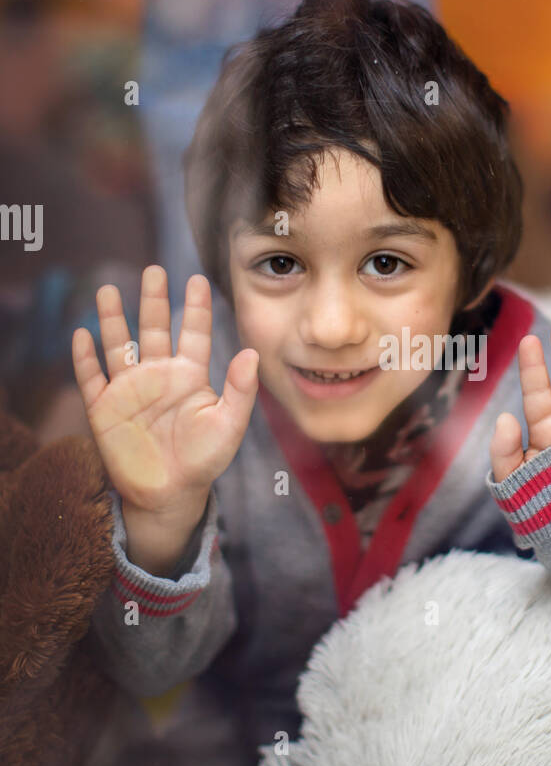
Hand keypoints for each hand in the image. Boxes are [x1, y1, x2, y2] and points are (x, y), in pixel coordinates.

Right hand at [72, 265, 258, 516]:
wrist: (170, 495)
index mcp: (189, 376)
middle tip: (154, 270)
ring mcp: (129, 389)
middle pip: (155, 329)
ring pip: (119, 345)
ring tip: (109, 290)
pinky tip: (82, 333)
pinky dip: (85, 357)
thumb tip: (252, 353)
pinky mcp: (104, 409)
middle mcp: (159, 375)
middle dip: (154, 300)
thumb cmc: (204, 461)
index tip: (197, 278)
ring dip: (114, 319)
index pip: (194, 333)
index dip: (195, 307)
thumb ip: (241, 390)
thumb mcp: (229, 425)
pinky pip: (91, 378)